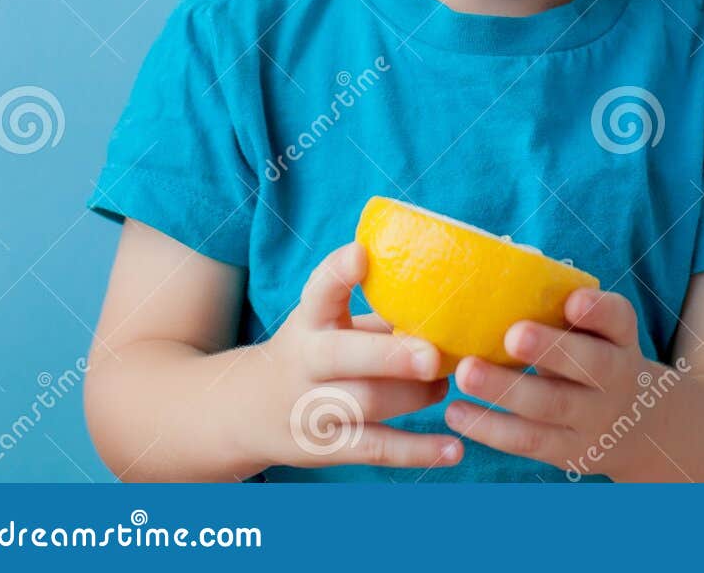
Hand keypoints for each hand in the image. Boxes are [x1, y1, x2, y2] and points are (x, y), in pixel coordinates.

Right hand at [250, 242, 462, 470]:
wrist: (247, 411)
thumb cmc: (315, 351)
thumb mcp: (329, 324)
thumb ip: (380, 311)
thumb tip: (455, 293)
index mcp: (310, 321)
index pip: (318, 292)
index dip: (338, 273)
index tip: (361, 254)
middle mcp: (306, 361)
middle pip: (342, 356)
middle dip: (389, 356)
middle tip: (430, 356)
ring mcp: (311, 407)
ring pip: (366, 403)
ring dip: (415, 396)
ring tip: (443, 385)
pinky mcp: (325, 448)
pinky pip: (375, 449)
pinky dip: (417, 451)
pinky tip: (453, 449)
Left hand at [444, 288, 663, 477]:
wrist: (634, 427)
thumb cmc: (595, 359)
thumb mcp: (598, 336)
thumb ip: (565, 310)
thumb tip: (511, 265)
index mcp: (621, 339)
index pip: (620, 319)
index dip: (598, 310)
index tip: (572, 301)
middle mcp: (616, 378)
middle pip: (591, 364)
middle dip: (551, 350)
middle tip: (514, 335)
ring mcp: (594, 419)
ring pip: (551, 405)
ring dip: (506, 390)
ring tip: (466, 373)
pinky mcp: (570, 451)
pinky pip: (528, 440)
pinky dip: (490, 428)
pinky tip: (457, 412)